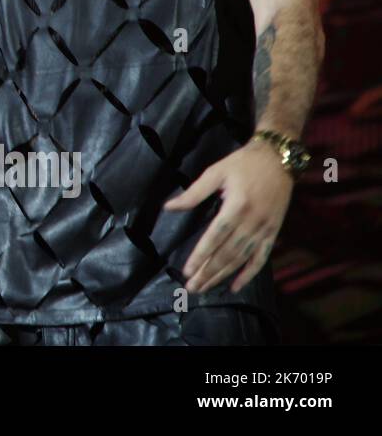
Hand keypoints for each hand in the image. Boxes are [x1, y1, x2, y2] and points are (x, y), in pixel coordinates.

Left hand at [162, 139, 294, 294]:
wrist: (278, 158)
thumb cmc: (242, 163)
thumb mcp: (215, 172)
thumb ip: (193, 193)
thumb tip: (168, 207)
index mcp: (236, 207)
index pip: (214, 238)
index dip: (200, 256)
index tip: (187, 271)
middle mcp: (251, 222)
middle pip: (227, 254)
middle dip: (208, 272)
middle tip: (191, 288)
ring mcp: (264, 229)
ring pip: (241, 259)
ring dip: (223, 276)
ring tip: (205, 288)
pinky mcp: (273, 232)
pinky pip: (261, 258)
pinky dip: (249, 274)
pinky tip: (236, 286)